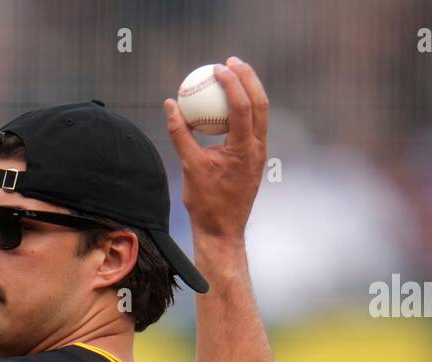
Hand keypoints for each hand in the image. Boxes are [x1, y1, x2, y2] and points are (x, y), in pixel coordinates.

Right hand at [163, 57, 268, 240]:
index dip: (231, 82)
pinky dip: (244, 109)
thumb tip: (170, 105)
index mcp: (244, 148)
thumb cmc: (206, 202)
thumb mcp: (189, 165)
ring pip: (261, 112)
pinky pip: (253, 125)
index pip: (242, 105)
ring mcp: (260, 152)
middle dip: (247, 77)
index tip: (217, 68)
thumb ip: (180, 133)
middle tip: (230, 62)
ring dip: (249, 90)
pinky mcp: (256, 157)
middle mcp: (258, 147)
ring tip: (232, 75)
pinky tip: (228, 104)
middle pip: (260, 101)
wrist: (223, 229)